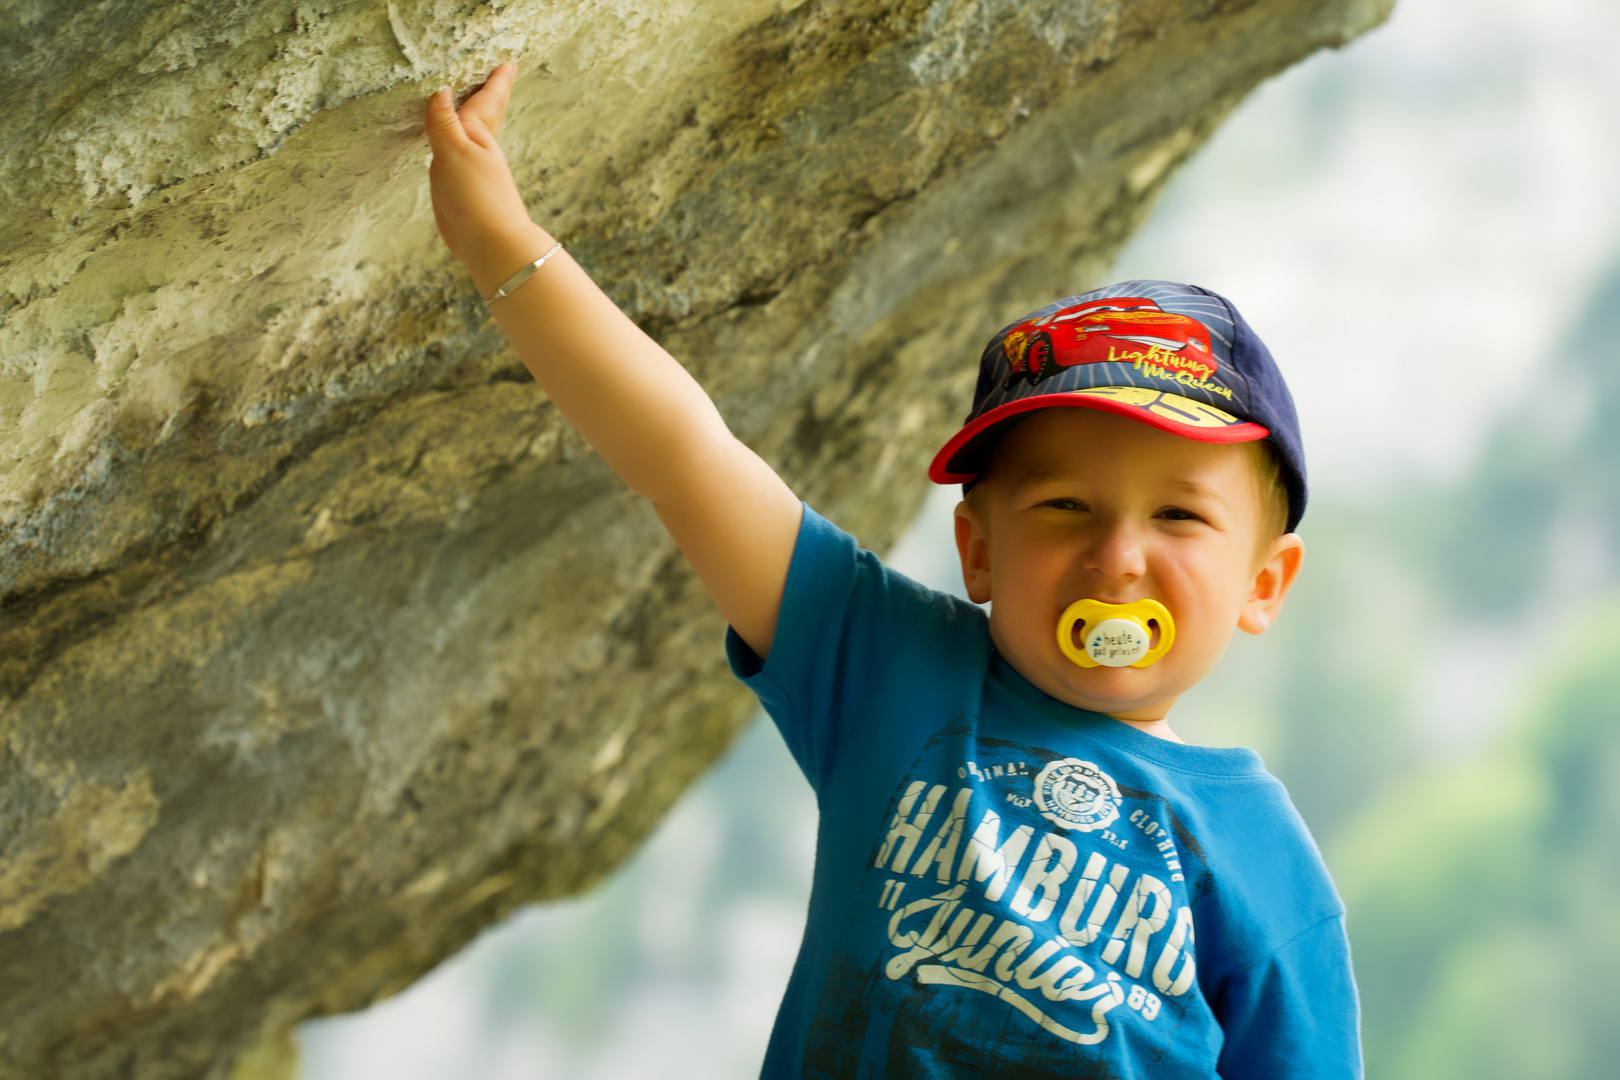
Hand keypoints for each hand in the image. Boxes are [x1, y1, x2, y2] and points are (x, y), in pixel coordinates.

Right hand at [424, 62, 550, 293]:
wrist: (490, 243)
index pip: (487, 100)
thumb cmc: (475, 197)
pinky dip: (460, 144)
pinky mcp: (464, 189)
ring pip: (475, 134)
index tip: (509, 63)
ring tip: (478, 102)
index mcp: (480, 135)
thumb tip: (441, 90)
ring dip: (478, 117)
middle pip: (488, 114)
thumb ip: (444, 122)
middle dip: (493, 94)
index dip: (496, 81)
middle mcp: (480, 149)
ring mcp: (474, 169)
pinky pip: (462, 155)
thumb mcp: (453, 152)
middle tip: (502, 75)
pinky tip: (457, 148)